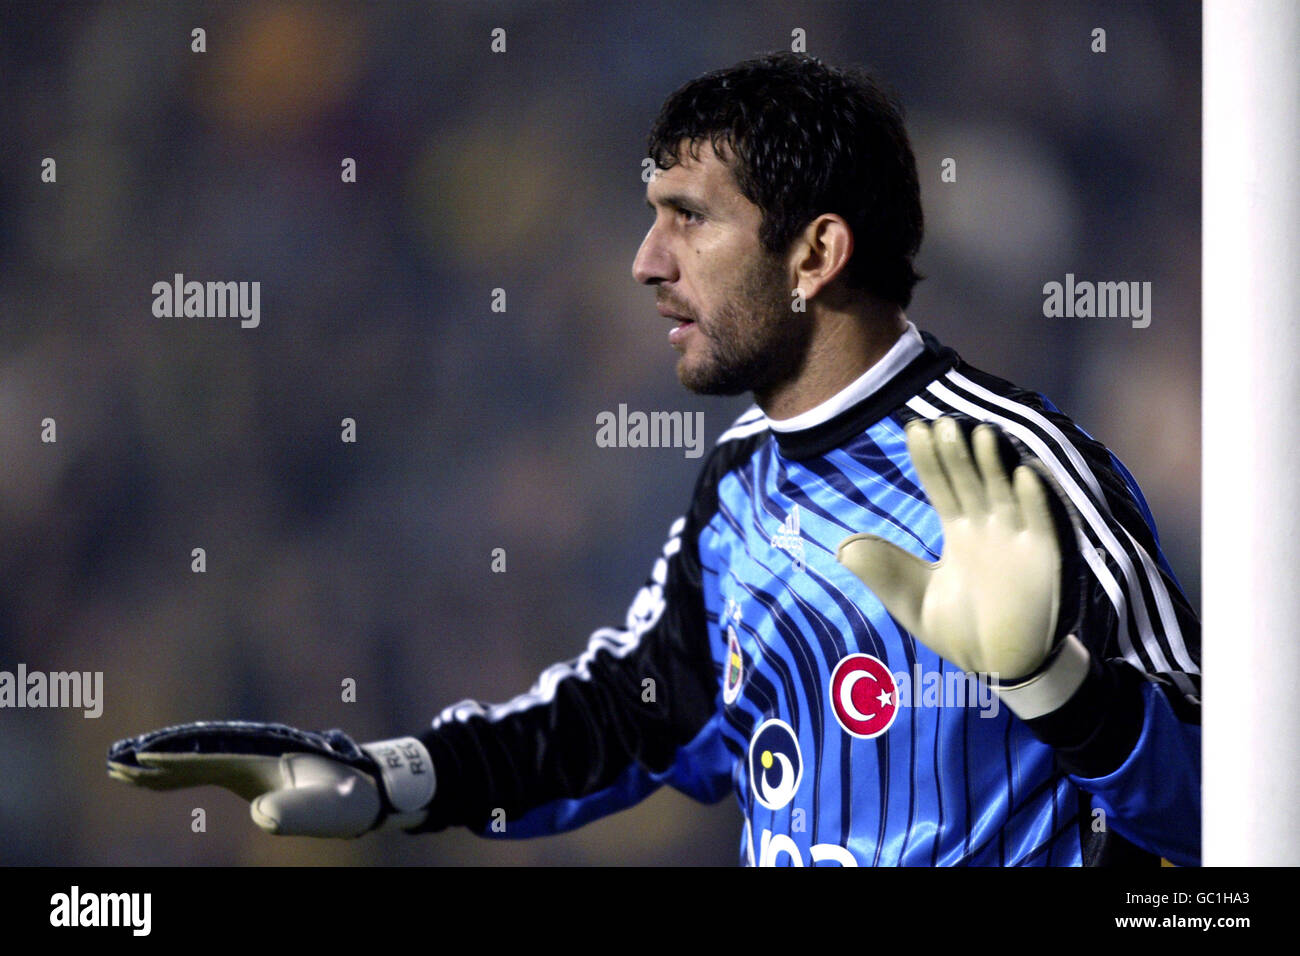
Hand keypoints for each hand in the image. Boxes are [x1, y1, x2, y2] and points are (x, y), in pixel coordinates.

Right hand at [107, 721, 434, 837]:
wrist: (369, 787)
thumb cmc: (350, 799)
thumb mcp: (330, 807)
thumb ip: (300, 810)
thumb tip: (261, 817)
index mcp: (265, 754)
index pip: (211, 754)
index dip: (176, 758)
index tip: (143, 759)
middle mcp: (253, 750)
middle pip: (196, 749)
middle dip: (155, 755)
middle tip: (114, 761)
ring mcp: (248, 759)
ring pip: (194, 757)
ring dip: (158, 762)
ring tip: (117, 767)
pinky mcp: (248, 771)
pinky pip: (202, 769)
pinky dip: (174, 772)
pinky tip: (151, 779)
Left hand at [837, 416, 1073, 682]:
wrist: (1001, 669)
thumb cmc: (959, 632)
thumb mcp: (912, 601)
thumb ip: (883, 573)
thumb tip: (843, 547)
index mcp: (959, 530)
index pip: (942, 486)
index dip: (929, 459)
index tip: (913, 429)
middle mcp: (989, 527)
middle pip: (971, 480)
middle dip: (957, 454)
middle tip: (942, 423)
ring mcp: (1019, 540)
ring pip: (1005, 493)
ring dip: (996, 465)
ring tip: (981, 434)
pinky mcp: (1046, 560)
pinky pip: (1043, 525)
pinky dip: (1036, 501)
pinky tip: (1025, 476)